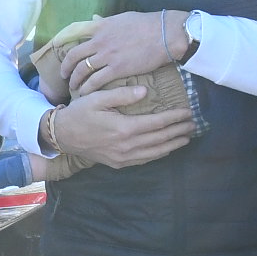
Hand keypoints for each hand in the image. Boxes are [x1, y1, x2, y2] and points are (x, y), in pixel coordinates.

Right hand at [48, 84, 193, 168]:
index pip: (156, 123)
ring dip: (173, 144)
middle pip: (160, 138)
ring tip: (186, 137)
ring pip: (155, 152)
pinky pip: (144, 159)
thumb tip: (145, 92)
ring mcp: (123, 157)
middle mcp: (127, 145)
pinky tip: (166, 149)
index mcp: (124, 128)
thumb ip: (122, 94)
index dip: (174, 118)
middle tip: (194, 124)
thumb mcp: (97, 97)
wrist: (62, 136)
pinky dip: (159, 154)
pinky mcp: (119, 163)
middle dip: (178, 131)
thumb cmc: (79, 113)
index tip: (187, 112)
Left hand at [58, 10, 183, 96]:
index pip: (74, 32)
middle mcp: (100, 40)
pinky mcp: (117, 69)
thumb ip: (106, 21)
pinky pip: (96, 81)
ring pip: (82, 70)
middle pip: (74, 55)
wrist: (165, 34)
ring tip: (74, 87)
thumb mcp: (122, 18)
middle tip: (64, 75)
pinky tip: (85, 94)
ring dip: (76, 80)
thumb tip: (95, 18)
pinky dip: (88, 88)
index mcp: (100, 26)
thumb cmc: (147, 24)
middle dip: (66, 67)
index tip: (58, 49)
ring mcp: (107, 55)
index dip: (62, 41)